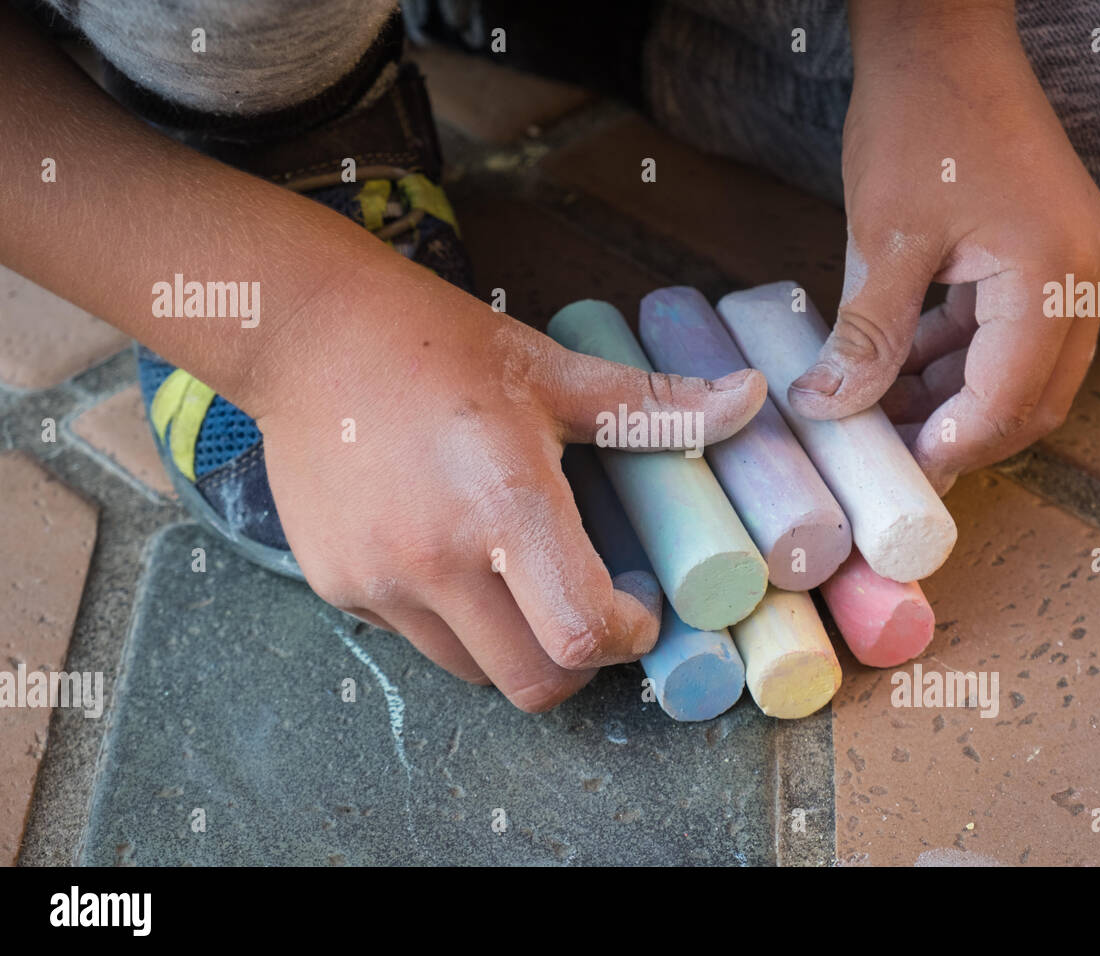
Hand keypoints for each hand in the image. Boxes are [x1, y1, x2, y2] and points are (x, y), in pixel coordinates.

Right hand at [257, 267, 765, 710]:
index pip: (582, 634)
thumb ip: (654, 407)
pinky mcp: (337, 586)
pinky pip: (414, 639)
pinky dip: (449, 622)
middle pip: (534, 683)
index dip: (629, 636)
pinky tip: (450, 557)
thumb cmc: (438, 345)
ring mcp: (379, 579)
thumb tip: (751, 396)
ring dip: (513, 646)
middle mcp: (437, 557)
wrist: (307, 332)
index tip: (639, 609)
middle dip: (578, 663)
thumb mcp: (553, 371)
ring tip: (519, 580)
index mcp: (505, 502)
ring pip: (472, 671)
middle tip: (587, 611)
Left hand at [791, 3, 1099, 492]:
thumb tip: (833, 409)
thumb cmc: (919, 122)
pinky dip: (956, 361)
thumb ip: (869, 335)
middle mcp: (1079, 277)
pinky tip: (898, 372)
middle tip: (894, 463)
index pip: (1012, 398)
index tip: (899, 475)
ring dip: (954, 402)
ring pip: (1018, 371)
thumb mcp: (885, 239)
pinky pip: (1005, 334)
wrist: (941, 40)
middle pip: (1033, 398)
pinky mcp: (1042, 256)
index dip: (955, 446)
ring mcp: (1066, 266)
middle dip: (964, 436)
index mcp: (1053, 274)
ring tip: (880, 420)